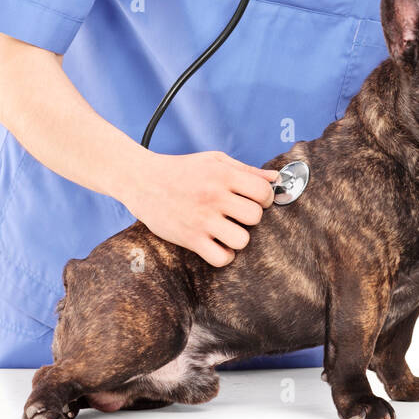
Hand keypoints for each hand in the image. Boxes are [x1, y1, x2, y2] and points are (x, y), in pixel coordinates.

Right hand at [121, 149, 280, 267]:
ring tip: (228, 231)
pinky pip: (221, 258)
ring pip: (242, 240)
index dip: (266, 198)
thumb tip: (276, 179)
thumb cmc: (182, 169)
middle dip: (251, 218)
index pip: (263, 191)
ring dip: (239, 238)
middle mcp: (214, 196)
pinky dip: (224, 256)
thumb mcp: (214, 160)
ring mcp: (202, 219)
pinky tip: (218, 245)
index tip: (256, 201)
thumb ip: (246, 169)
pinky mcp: (190, 238)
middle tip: (239, 215)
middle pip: (255, 216)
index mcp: (223, 175)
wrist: (142, 180)